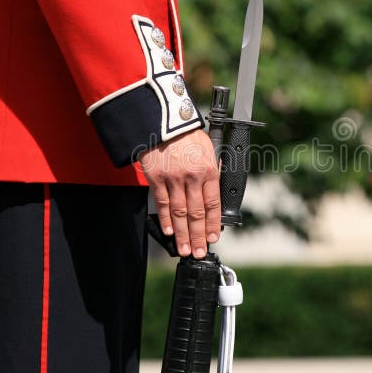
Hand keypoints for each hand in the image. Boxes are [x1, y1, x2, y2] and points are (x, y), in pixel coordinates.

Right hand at [139, 129, 220, 257]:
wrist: (164, 120)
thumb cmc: (188, 133)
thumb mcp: (209, 149)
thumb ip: (212, 171)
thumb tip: (214, 192)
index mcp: (208, 171)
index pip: (213, 204)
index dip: (212, 224)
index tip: (212, 238)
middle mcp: (192, 178)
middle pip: (196, 214)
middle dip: (198, 236)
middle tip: (199, 252)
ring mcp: (173, 179)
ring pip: (180, 213)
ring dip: (182, 234)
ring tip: (184, 249)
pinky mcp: (157, 179)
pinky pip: (163, 203)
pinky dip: (166, 219)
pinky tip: (169, 231)